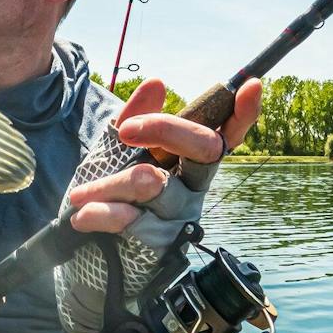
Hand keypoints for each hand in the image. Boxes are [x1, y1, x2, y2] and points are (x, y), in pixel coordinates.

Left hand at [68, 77, 261, 233]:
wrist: (89, 250)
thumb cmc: (111, 193)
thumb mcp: (117, 150)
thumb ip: (136, 117)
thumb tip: (157, 82)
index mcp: (188, 160)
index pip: (225, 134)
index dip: (244, 112)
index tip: (252, 85)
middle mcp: (194, 186)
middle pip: (205, 148)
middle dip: (166, 128)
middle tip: (125, 131)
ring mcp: (182, 216)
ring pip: (154, 182)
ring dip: (109, 184)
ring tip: (79, 195)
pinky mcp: (163, 243)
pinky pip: (132, 218)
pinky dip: (102, 213)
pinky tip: (83, 216)